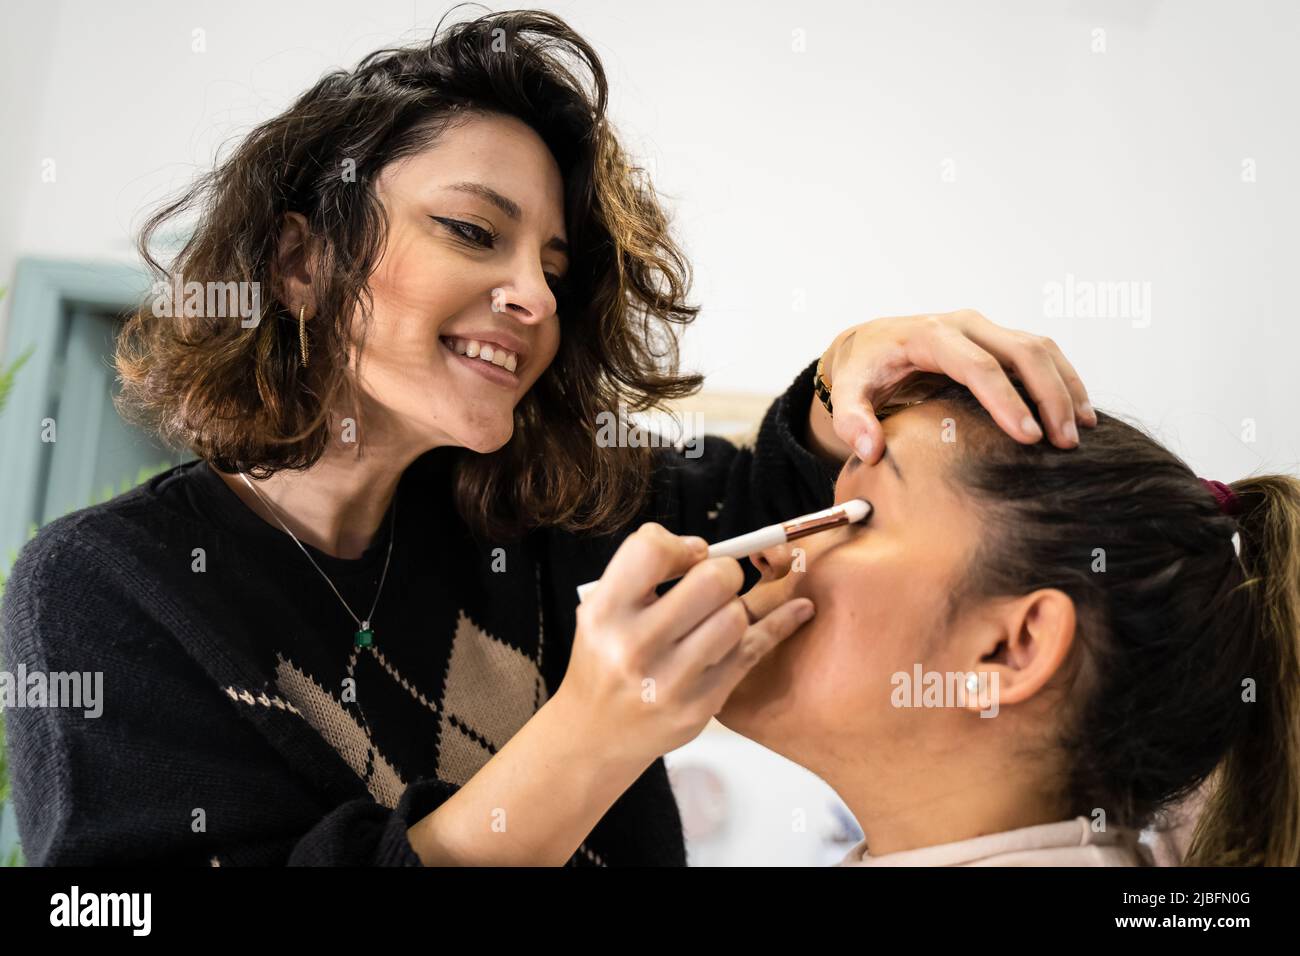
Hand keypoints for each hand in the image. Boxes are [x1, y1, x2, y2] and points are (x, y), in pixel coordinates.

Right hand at [559, 523, 814, 764]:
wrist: (596, 733)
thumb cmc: (605, 659)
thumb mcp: (603, 608)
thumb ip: (645, 573)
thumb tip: (705, 550)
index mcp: (604, 612)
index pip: (651, 548)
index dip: (679, 545)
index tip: (687, 558)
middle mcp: (634, 646)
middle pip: (712, 579)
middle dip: (723, 572)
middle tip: (715, 584)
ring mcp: (670, 680)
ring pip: (736, 616)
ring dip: (735, 608)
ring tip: (716, 616)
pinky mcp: (701, 705)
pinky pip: (753, 651)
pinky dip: (780, 625)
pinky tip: (799, 611)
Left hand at [813, 309, 1097, 463]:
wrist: (869, 343)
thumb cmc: (863, 370)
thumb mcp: (847, 393)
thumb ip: (852, 421)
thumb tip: (871, 450)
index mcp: (931, 336)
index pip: (978, 366)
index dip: (1007, 400)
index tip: (1029, 437)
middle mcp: (965, 325)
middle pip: (1022, 352)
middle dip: (1049, 395)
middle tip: (1064, 442)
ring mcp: (987, 328)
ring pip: (1040, 348)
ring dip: (1065, 387)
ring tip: (1081, 430)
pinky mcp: (1000, 338)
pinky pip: (1042, 353)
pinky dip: (1064, 379)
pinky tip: (1079, 412)